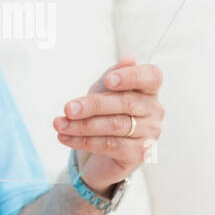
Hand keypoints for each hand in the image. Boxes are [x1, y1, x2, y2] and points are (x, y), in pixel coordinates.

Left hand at [52, 57, 163, 196]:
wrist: (102, 153)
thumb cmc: (105, 114)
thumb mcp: (104, 91)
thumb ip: (113, 74)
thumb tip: (128, 59)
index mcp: (148, 90)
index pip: (151, 77)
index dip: (131, 77)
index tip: (108, 80)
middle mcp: (154, 111)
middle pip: (126, 103)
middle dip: (93, 105)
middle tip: (68, 108)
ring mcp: (149, 134)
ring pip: (115, 126)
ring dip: (83, 125)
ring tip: (60, 124)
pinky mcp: (138, 155)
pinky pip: (109, 145)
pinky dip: (83, 141)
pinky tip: (65, 138)